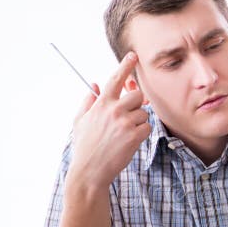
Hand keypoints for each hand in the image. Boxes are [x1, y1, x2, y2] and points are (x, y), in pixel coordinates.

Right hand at [68, 52, 150, 189]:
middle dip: (135, 105)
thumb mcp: (80, 121)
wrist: (90, 171)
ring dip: (138, 123)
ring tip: (123, 135)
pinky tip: (128, 142)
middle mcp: (114, 110)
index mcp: (101, 104)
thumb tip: (95, 85)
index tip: (133, 55)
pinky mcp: (134, 135)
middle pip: (137, 96)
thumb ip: (89, 101)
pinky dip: (141, 134)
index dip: (125, 66)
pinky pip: (147, 128)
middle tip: (127, 117)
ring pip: (143, 114)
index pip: (115, 79)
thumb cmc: (85, 147)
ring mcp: (125, 122)